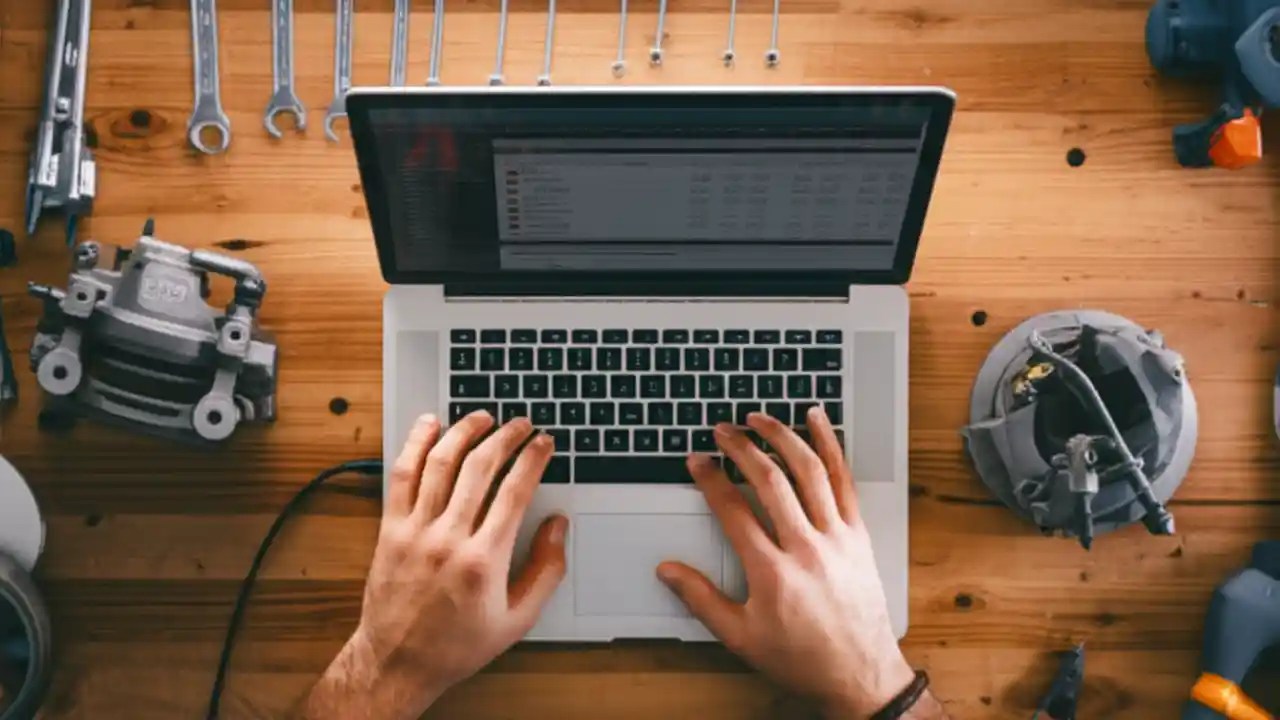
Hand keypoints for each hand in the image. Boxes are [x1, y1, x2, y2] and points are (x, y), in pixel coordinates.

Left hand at [300, 412, 566, 719]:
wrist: (398, 662)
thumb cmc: (457, 644)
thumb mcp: (518, 620)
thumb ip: (546, 570)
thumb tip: (558, 526)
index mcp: (484, 561)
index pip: (515, 490)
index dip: (534, 458)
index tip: (544, 443)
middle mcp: (448, 539)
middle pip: (480, 467)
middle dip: (506, 436)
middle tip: (520, 424)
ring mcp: (415, 531)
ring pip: (441, 462)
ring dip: (464, 431)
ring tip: (482, 417)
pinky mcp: (389, 529)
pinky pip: (401, 475)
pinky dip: (415, 444)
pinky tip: (429, 425)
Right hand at [657, 408, 943, 718]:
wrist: (860, 676)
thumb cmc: (802, 659)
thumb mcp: (740, 637)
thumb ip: (701, 599)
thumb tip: (668, 571)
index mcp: (772, 572)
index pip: (733, 510)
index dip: (710, 479)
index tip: (697, 461)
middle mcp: (806, 548)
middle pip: (770, 481)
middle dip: (742, 448)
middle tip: (723, 430)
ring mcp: (837, 538)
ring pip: (809, 472)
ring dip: (783, 438)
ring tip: (762, 417)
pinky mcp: (859, 536)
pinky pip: (845, 481)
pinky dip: (831, 447)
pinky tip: (819, 423)